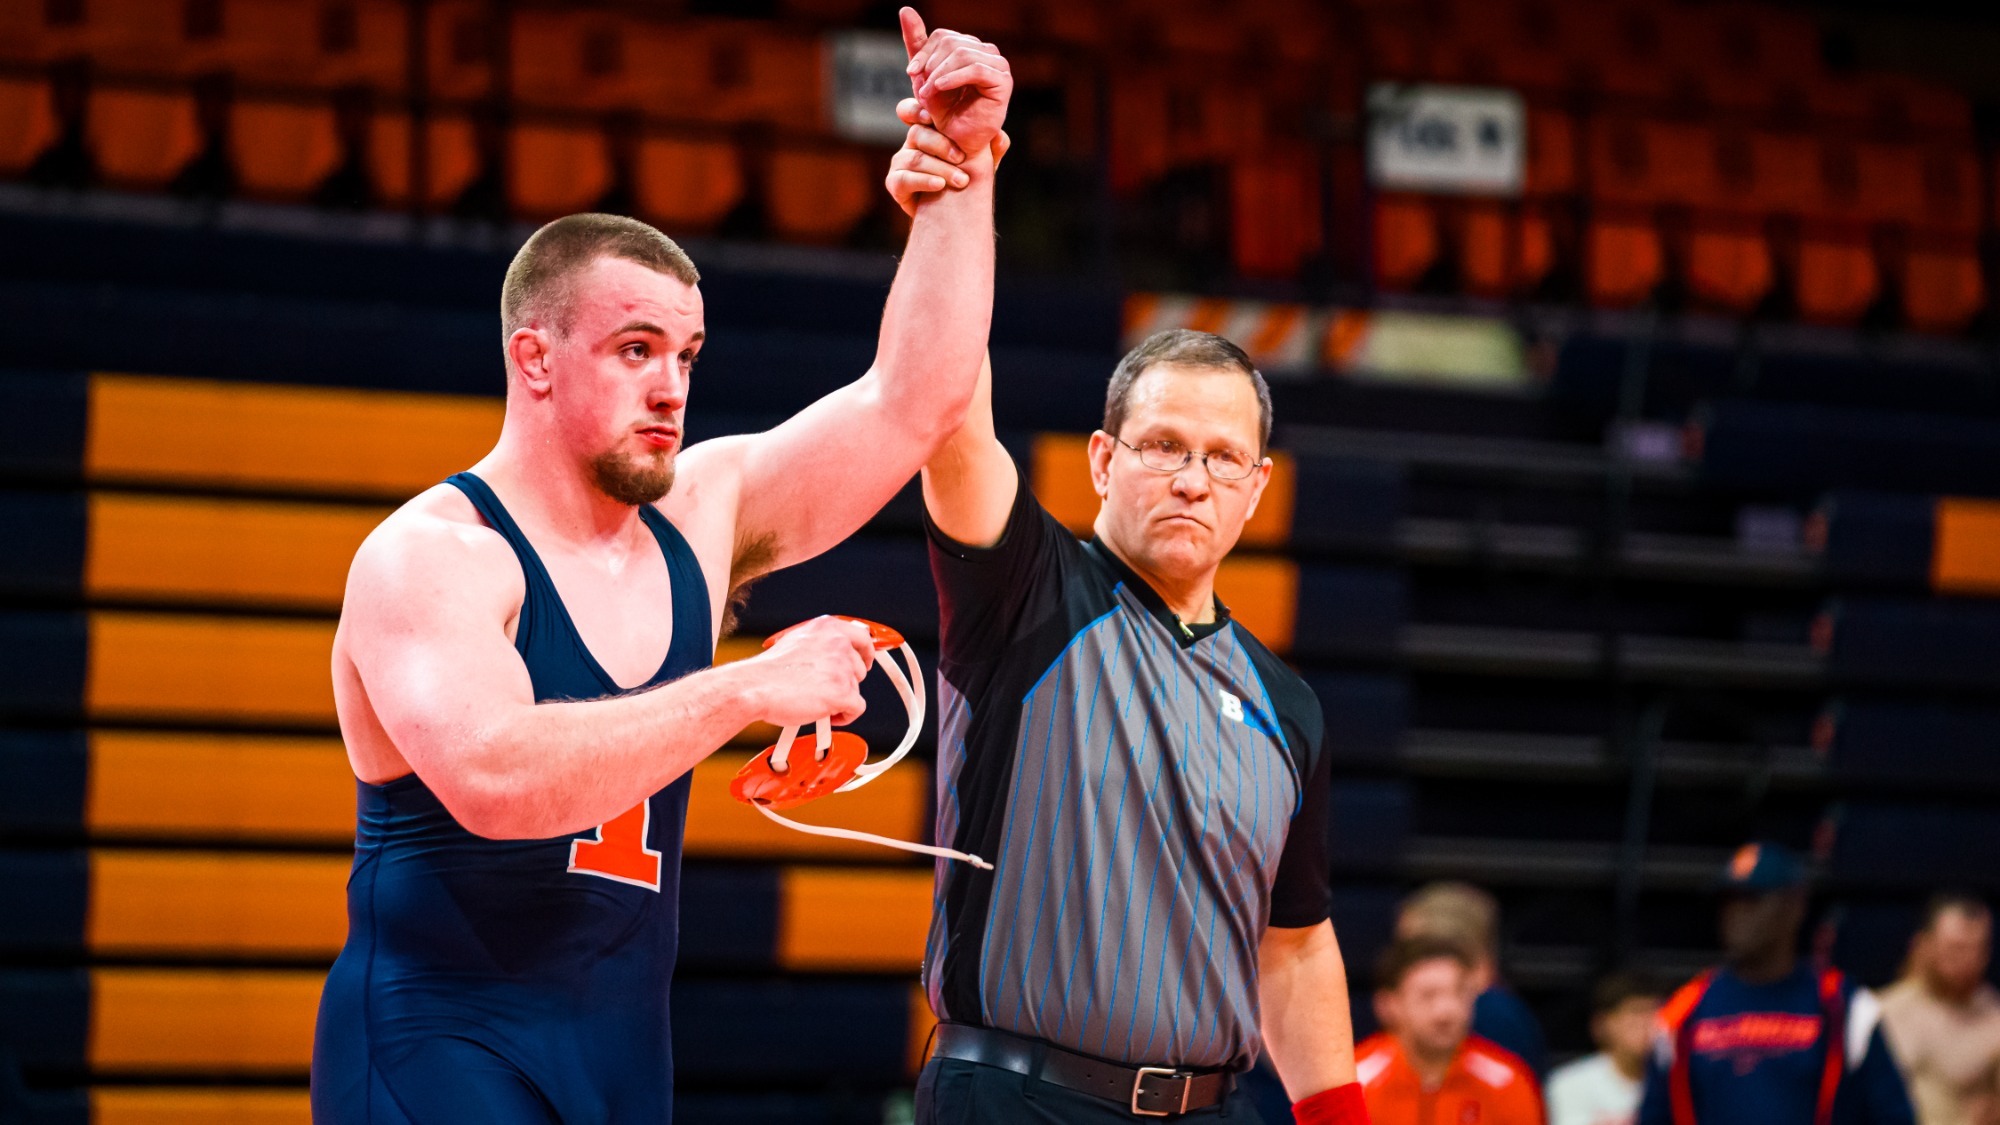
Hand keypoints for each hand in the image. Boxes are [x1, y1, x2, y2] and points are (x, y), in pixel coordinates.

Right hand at [744, 616, 873, 727]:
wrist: (754, 687)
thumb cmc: (768, 670)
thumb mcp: (797, 641)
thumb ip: (821, 645)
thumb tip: (835, 656)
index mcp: (827, 627)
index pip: (863, 637)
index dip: (866, 653)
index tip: (864, 662)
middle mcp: (838, 643)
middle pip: (860, 667)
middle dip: (846, 681)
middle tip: (826, 690)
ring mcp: (842, 667)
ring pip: (856, 689)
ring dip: (841, 698)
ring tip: (818, 702)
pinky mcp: (842, 692)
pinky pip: (857, 708)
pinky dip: (845, 716)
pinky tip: (828, 715)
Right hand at [886, 115, 1010, 216]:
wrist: (952, 213)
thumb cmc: (966, 178)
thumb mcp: (982, 162)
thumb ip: (991, 149)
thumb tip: (1000, 136)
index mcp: (927, 129)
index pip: (913, 111)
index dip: (917, 110)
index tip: (931, 117)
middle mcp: (911, 143)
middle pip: (917, 133)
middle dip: (941, 145)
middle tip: (962, 157)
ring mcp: (901, 163)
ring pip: (915, 158)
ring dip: (940, 168)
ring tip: (961, 180)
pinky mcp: (895, 183)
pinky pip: (905, 179)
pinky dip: (924, 181)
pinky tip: (940, 185)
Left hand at [900, 6, 1011, 156]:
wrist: (956, 142)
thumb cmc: (944, 111)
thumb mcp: (924, 74)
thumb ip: (917, 43)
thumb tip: (906, 10)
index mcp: (970, 48)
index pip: (943, 36)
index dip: (924, 52)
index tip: (911, 71)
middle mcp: (986, 52)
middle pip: (952, 43)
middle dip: (931, 65)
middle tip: (922, 89)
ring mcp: (997, 65)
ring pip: (962, 54)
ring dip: (939, 74)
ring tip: (928, 93)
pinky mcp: (1003, 81)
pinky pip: (975, 69)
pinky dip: (953, 77)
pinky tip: (939, 88)